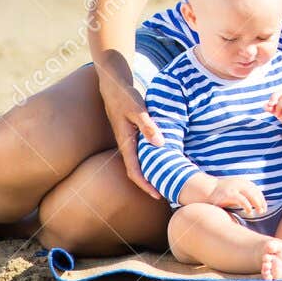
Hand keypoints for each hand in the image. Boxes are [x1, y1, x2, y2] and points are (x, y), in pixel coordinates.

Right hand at [99, 76, 164, 199]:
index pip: (134, 171)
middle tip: (168, 192)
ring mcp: (129, 140)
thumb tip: (159, 143)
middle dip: (151, 183)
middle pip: (137, 171)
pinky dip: (152, 159)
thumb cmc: (124, 96)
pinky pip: (142, 152)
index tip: (158, 195)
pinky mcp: (133, 134)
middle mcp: (126, 145)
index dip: (146, 185)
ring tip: (168, 179)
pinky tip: (164, 158)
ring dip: (152, 172)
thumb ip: (148, 125)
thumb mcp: (137, 109)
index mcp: (125, 142)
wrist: (113, 86)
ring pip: (140, 162)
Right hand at [201, 177, 267, 215]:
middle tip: (263, 211)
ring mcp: (234, 188)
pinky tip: (249, 211)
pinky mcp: (229, 194)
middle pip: (255, 192)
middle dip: (261, 202)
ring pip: (251, 195)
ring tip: (259, 212)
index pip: (256, 190)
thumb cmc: (221, 193)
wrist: (206, 189)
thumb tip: (255, 204)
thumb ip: (243, 194)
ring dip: (257, 204)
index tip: (264, 207)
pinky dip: (247, 206)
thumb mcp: (234, 190)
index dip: (261, 198)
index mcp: (242, 182)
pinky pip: (242, 200)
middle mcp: (240, 183)